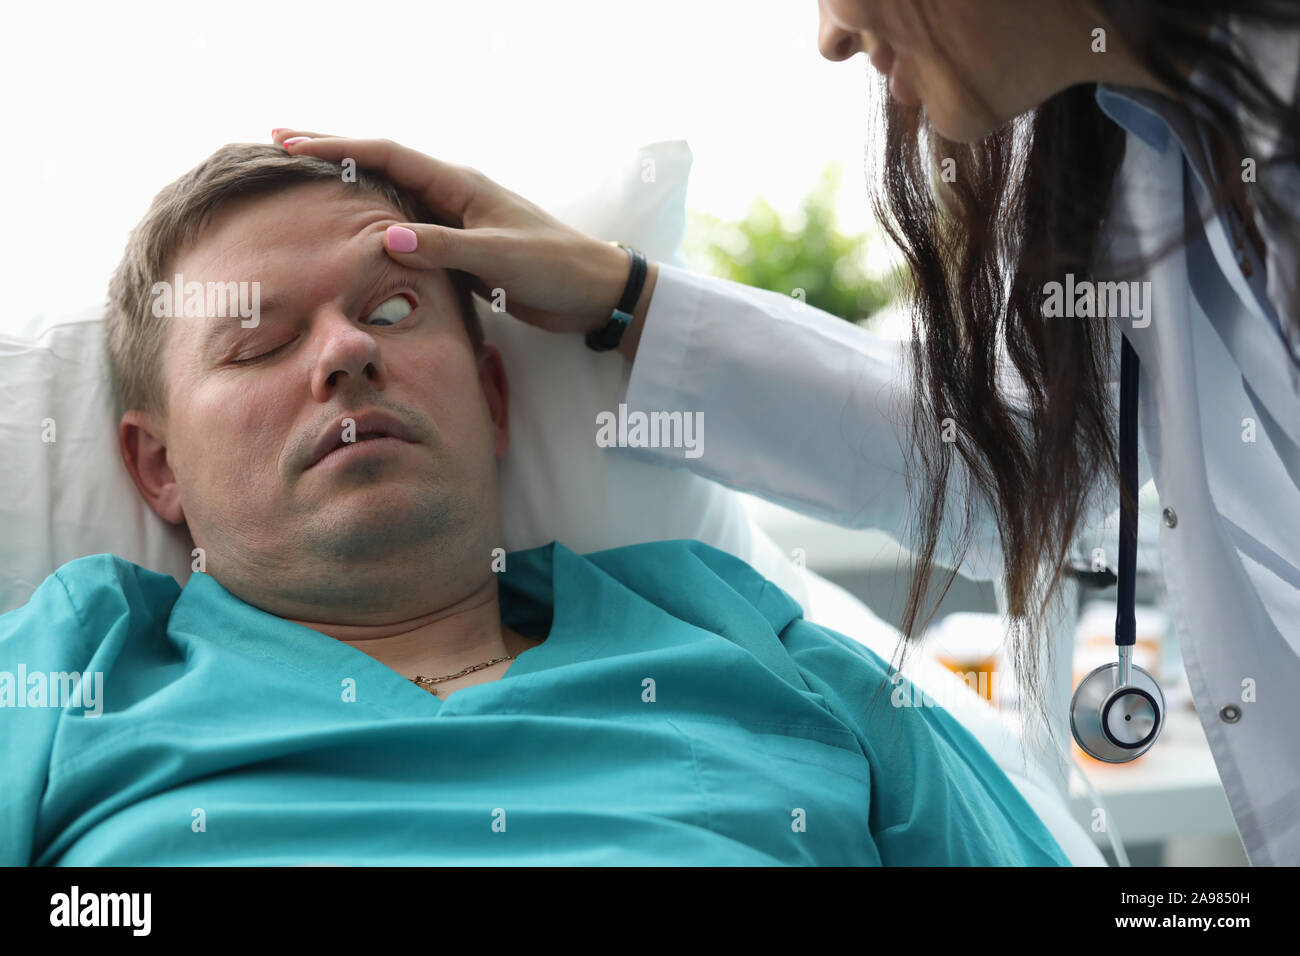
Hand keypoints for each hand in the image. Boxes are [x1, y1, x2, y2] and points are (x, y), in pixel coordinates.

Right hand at [270, 130, 656, 351]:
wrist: (593, 291)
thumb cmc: (553, 267)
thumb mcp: (498, 258)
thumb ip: (444, 248)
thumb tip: (386, 236)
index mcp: (460, 185)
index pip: (388, 155)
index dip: (338, 146)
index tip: (291, 143)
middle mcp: (453, 195)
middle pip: (382, 164)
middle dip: (332, 152)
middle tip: (279, 143)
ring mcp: (456, 220)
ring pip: (392, 196)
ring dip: (350, 186)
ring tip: (304, 181)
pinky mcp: (462, 248)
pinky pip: (409, 229)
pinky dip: (376, 224)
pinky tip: (356, 231)